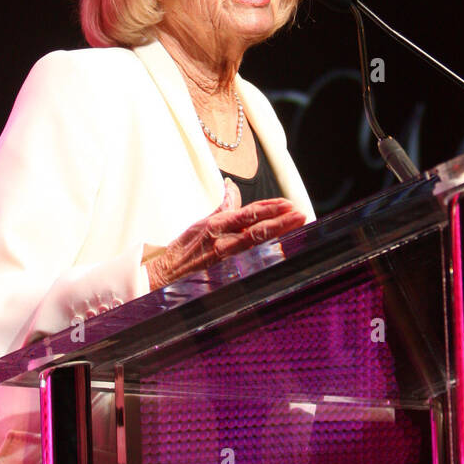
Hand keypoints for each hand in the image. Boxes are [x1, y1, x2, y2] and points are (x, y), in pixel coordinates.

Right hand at [143, 179, 305, 290]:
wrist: (162, 276)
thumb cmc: (182, 250)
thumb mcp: (201, 223)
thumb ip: (222, 208)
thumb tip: (232, 188)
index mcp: (216, 225)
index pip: (248, 213)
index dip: (270, 208)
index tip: (288, 203)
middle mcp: (221, 240)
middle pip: (257, 228)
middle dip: (281, 220)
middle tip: (301, 213)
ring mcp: (223, 258)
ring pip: (255, 244)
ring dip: (277, 234)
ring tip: (296, 225)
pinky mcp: (223, 273)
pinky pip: (247, 262)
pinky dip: (264, 255)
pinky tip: (279, 253)